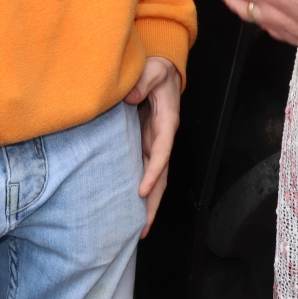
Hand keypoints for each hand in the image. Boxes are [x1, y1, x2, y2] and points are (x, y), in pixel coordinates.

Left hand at [125, 55, 180, 237]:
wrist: (162, 69)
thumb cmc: (157, 70)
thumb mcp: (152, 70)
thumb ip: (143, 82)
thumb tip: (130, 97)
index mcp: (166, 123)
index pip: (162, 152)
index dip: (153, 172)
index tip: (142, 191)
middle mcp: (163, 137)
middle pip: (161, 175)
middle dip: (153, 202)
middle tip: (143, 229)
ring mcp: (155, 142)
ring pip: (155, 178)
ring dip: (148, 202)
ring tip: (139, 229)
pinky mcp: (145, 142)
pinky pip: (144, 169)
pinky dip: (141, 188)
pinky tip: (131, 205)